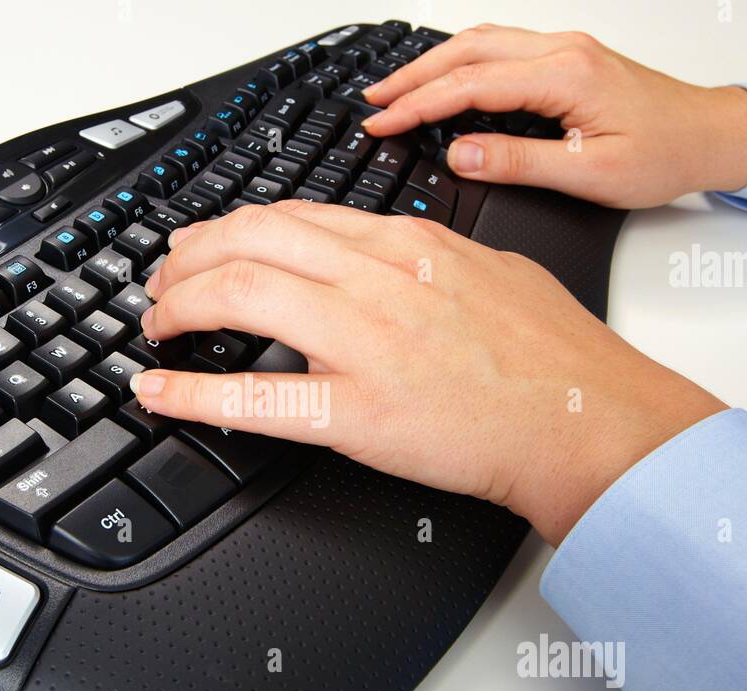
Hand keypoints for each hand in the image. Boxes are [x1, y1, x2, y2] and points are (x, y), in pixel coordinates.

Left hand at [133, 202, 725, 544]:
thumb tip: (398, 254)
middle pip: (248, 241)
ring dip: (179, 306)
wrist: (588, 418)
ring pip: (238, 293)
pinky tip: (158, 390)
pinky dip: (190, 389)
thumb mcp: (491, 269)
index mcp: (405, 244)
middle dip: (187, 257)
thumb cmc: (555, 355)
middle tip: (163, 281)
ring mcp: (363, 342)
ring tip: (158, 325)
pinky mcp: (356, 413)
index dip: (230, 229)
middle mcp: (376, 279)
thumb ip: (432, 257)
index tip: (207, 245)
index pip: (291, 216)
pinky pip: (253, 396)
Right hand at [361, 24, 746, 207]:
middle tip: (373, 103)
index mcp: (566, 76)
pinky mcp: (568, 57)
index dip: (419, 105)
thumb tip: (462, 154)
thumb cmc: (665, 154)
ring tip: (395, 89)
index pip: (472, 85)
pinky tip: (445, 78)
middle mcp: (563, 50)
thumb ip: (521, 162)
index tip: (383, 124)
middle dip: (413, 76)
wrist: (713, 134)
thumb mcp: (591, 173)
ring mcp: (565, 48)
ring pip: (482, 42)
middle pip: (468, 50)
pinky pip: (501, 48)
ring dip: (434, 63)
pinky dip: (462, 61)